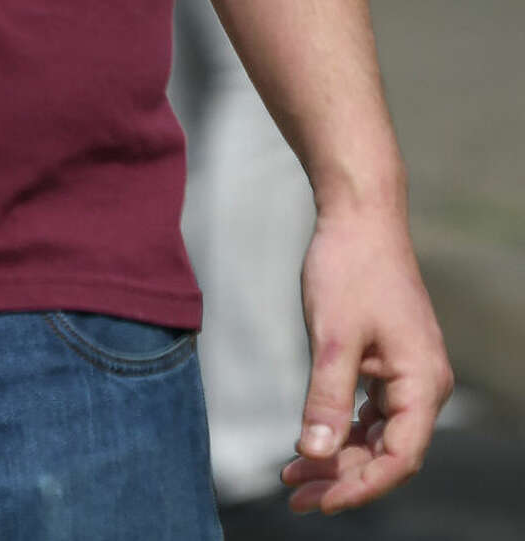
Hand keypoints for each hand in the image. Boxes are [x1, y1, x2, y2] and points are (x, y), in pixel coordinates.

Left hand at [281, 204, 452, 513]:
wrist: (358, 215)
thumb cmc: (350, 268)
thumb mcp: (333, 335)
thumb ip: (325, 397)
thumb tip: (315, 454)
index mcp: (422, 384)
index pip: (399, 458)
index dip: (359, 486)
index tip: (319, 502)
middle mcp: (423, 385)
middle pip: (386, 453)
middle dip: (340, 476)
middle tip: (293, 495)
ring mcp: (407, 374)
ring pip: (376, 435)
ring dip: (337, 456)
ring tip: (292, 476)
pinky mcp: (388, 361)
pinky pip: (369, 411)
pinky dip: (340, 428)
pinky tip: (308, 441)